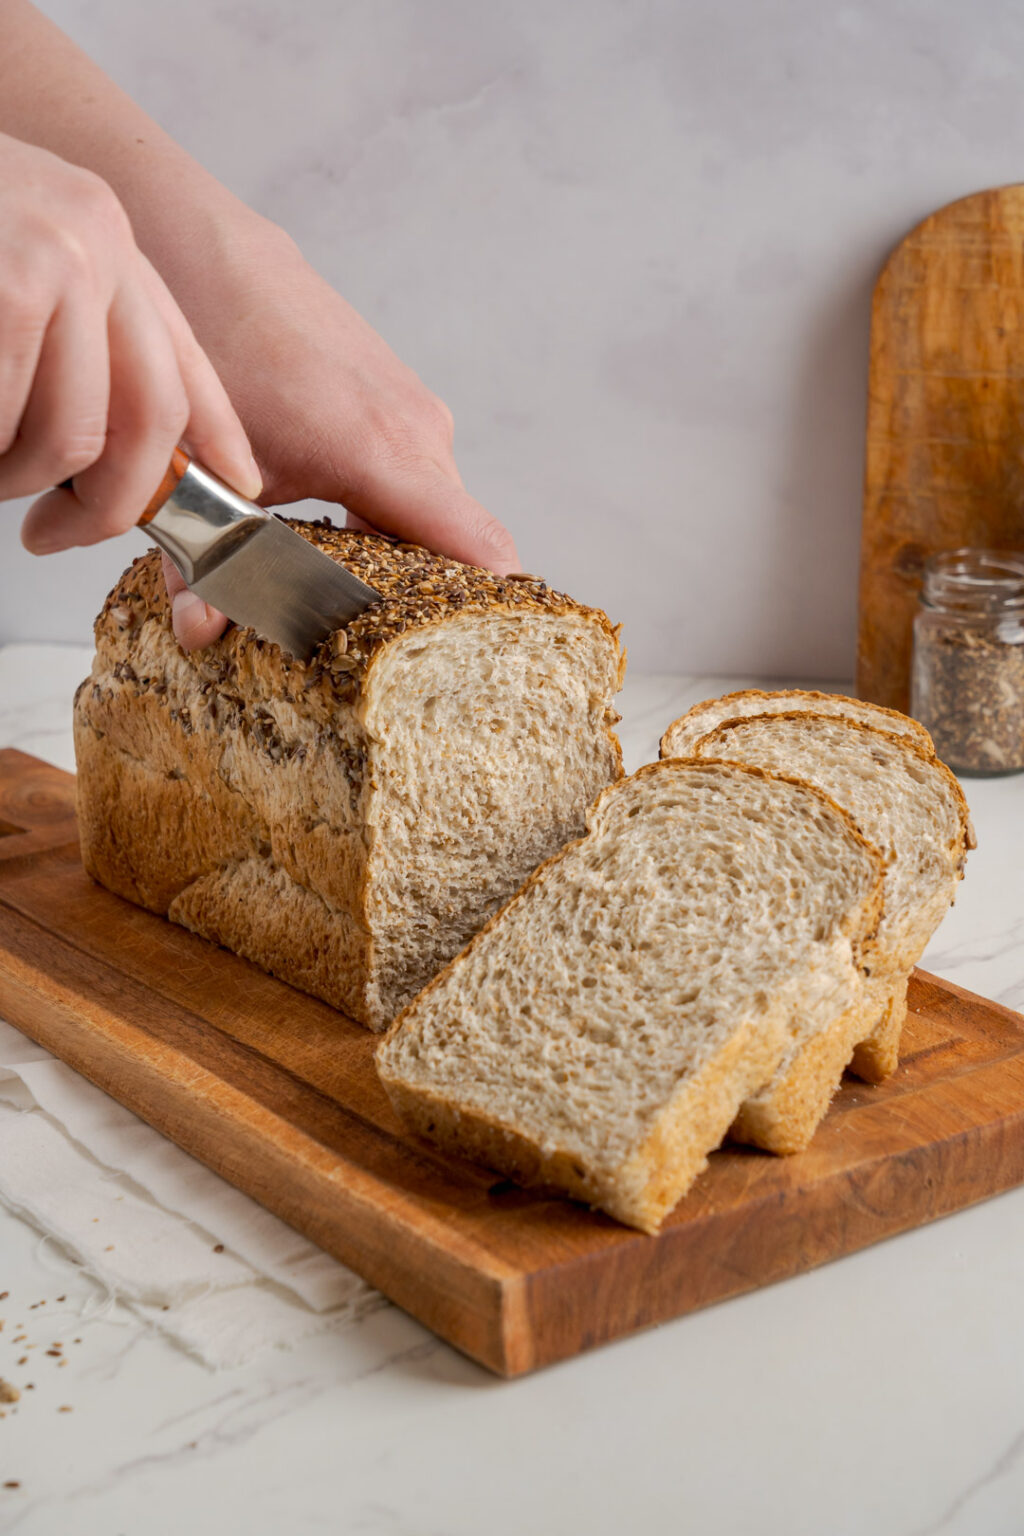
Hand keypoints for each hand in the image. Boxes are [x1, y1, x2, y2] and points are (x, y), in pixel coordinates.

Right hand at [0, 132, 259, 557]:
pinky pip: (4, 424)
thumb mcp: (20, 248)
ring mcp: (47, 262)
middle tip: (55, 532)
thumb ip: (76, 328)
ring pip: (68, 438)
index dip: (219, 442)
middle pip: (148, 421)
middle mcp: (93, 241)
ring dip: (16, 479)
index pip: (184, 360)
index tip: (234, 492)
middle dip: (105, 504)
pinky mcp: (5, 291)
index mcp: (103, 236)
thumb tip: (123, 443)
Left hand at [160, 217, 519, 649]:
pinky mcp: (401, 402)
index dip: (488, 617)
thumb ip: (203, 565)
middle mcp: (420, 433)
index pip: (483, 553)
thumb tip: (201, 636)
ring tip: (340, 598)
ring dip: (391, 558)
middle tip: (369, 653)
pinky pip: (414, 482)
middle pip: (453, 550)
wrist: (201, 244)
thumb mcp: (199, 471)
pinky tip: (328, 535)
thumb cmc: (209, 344)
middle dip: (416, 604)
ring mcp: (416, 414)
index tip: (474, 665)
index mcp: (385, 453)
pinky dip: (382, 517)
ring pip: (428, 516)